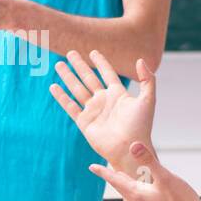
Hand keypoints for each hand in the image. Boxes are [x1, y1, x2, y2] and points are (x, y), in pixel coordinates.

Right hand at [48, 50, 155, 169]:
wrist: (129, 149)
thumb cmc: (141, 127)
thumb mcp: (148, 100)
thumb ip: (147, 79)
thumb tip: (140, 60)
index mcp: (118, 94)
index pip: (107, 73)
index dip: (100, 62)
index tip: (93, 52)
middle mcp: (104, 100)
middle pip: (89, 78)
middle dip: (79, 65)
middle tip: (70, 52)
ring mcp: (93, 111)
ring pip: (77, 89)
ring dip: (68, 77)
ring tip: (58, 65)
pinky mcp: (84, 122)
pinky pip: (70, 106)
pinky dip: (61, 97)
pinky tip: (53, 87)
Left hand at [89, 141, 200, 200]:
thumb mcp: (164, 177)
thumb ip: (149, 161)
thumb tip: (134, 146)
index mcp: (137, 193)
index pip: (115, 179)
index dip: (103, 172)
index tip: (91, 167)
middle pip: (121, 186)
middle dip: (112, 177)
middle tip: (102, 171)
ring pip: (130, 192)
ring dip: (123, 183)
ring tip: (120, 177)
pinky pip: (140, 198)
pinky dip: (135, 189)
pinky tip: (142, 188)